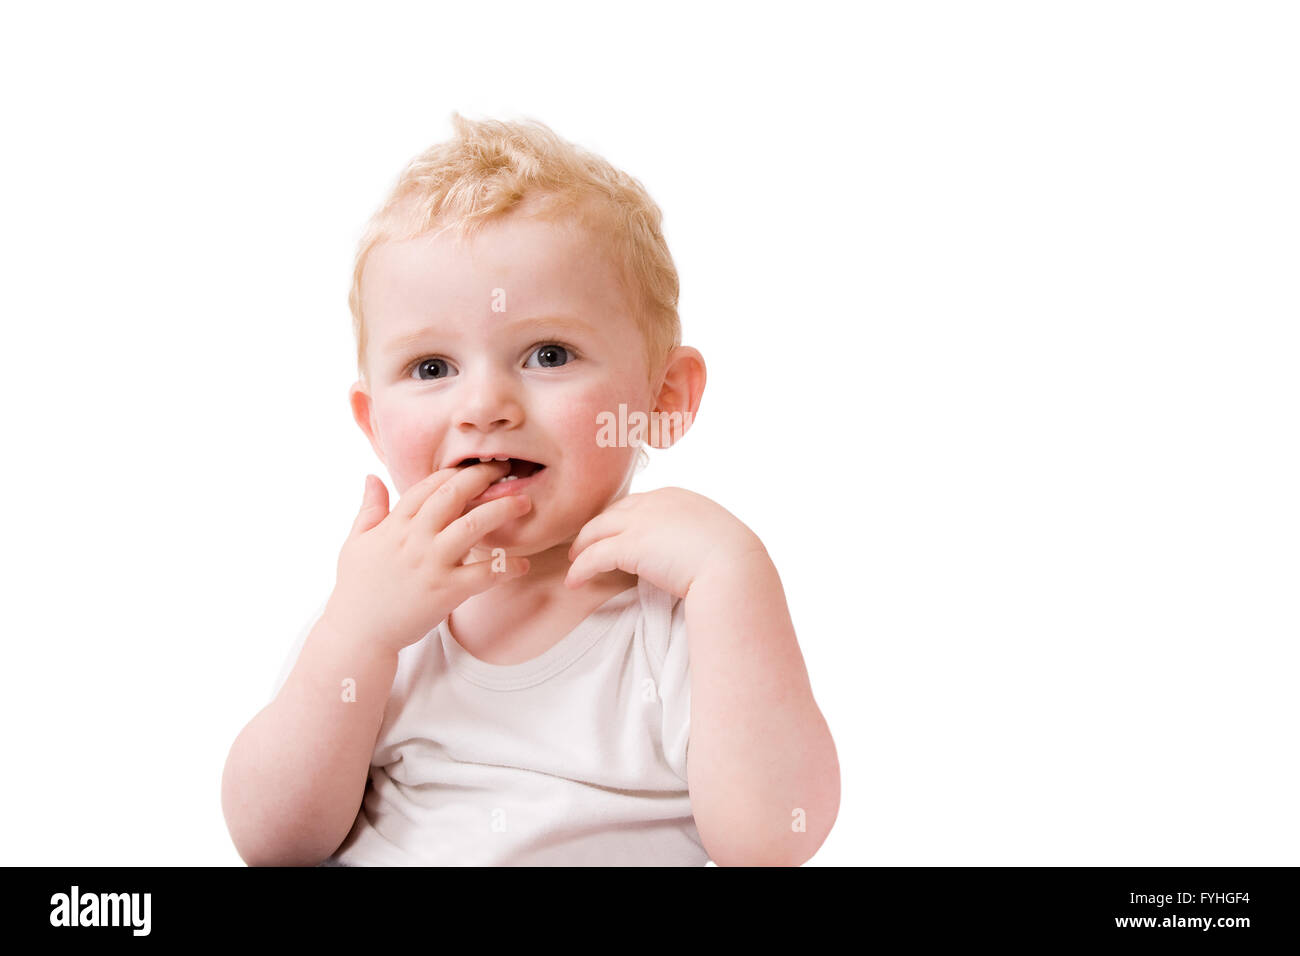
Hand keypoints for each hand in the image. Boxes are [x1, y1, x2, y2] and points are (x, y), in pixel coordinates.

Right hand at [323, 462, 531, 652]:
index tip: (475, 466)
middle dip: (482, 477)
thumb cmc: (357, 589)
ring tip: (525, 503)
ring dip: (502, 510)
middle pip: (453, 495)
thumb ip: (370, 508)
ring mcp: (432, 564)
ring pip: (473, 526)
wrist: (358, 634)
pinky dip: (507, 567)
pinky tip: (523, 564)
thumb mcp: (356, 543)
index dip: (454, 472)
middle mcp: (415, 539)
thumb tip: (373, 476)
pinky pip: (484, 574)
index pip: (428, 486)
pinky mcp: (447, 590)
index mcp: (395, 525)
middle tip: (507, 469)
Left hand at [565, 488, 763, 598]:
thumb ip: (696, 536)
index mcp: (676, 497)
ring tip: (573, 561)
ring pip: (597, 530)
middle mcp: (655, 502)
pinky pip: (594, 556)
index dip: (621, 519)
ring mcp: (641, 522)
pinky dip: (580, 568)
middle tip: (583, 546)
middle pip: (612, 512)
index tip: (612, 534)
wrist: (736, 567)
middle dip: (595, 528)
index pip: (637, 503)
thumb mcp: (715, 537)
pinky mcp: (631, 545)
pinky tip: (574, 581)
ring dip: (581, 546)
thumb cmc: (735, 561)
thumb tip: (692, 554)